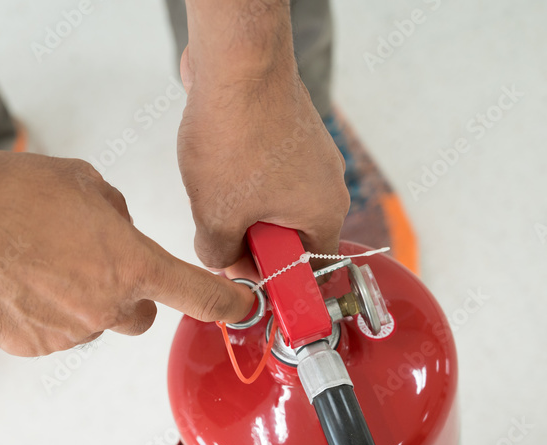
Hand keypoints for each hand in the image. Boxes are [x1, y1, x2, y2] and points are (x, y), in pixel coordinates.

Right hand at [0, 149, 253, 355]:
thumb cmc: (16, 190)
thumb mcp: (88, 186)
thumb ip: (121, 221)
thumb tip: (124, 238)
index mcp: (130, 264)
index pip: (198, 296)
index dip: (227, 305)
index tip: (240, 309)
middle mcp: (105, 307)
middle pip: (141, 317)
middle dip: (129, 295)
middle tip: (95, 264)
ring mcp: (67, 333)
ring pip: (95, 325)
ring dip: (84, 303)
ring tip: (43, 265)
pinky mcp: (32, 346)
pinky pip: (57, 334)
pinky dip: (48, 316)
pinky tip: (21, 283)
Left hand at [175, 47, 349, 272]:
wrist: (238, 64)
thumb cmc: (236, 136)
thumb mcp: (216, 215)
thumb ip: (219, 254)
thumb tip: (222, 263)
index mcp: (325, 214)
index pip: (307, 269)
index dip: (271, 278)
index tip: (242, 274)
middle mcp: (330, 184)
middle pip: (289, 235)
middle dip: (250, 237)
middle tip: (220, 229)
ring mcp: (315, 154)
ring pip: (275, 201)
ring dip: (244, 205)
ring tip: (216, 188)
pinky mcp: (295, 131)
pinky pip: (270, 170)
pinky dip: (245, 174)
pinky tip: (220, 162)